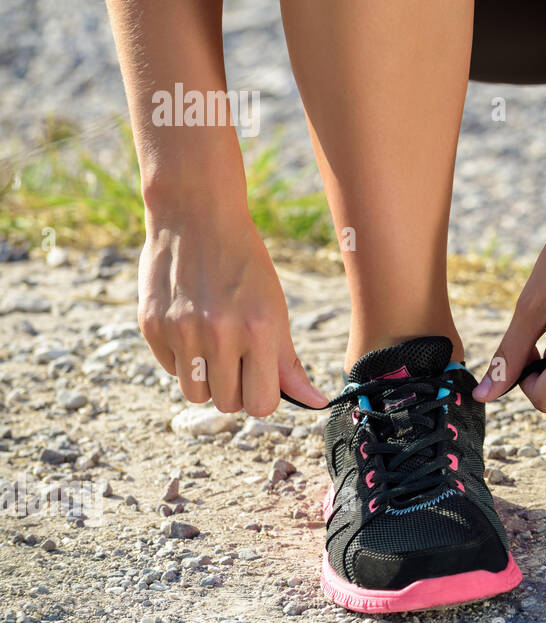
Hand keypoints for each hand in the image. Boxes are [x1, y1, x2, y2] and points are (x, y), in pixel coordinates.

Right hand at [137, 205, 327, 415]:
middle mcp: (219, 334)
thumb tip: (316, 403)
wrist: (197, 217)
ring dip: (206, 380)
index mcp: (259, 330)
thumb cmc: (245, 266)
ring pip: (195, 394)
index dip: (262, 397)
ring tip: (213, 346)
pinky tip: (190, 327)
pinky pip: (170, 369)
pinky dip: (182, 359)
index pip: (261, 404)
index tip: (260, 379)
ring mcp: (181, 331)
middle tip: (237, 358)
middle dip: (234, 389)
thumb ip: (288, 363)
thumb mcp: (275, 310)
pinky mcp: (151, 327)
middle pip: (226, 404)